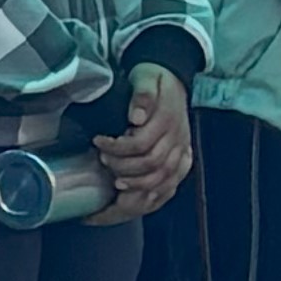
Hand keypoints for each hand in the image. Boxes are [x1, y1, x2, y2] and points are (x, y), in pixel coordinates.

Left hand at [91, 66, 190, 221]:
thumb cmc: (155, 81)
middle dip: (123, 169)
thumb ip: (143, 94)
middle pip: (151, 169)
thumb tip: (136, 117)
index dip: (117, 148)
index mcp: (168, 121)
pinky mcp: (182, 163)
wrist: (174, 80)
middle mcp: (178, 142)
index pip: (142, 145)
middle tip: (103, 162)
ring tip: (113, 189)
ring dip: (135, 190)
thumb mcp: (147, 77)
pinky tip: (130, 203)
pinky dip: (149, 201)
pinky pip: (168, 190)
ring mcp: (182, 155)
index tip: (98, 142)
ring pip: (161, 185)